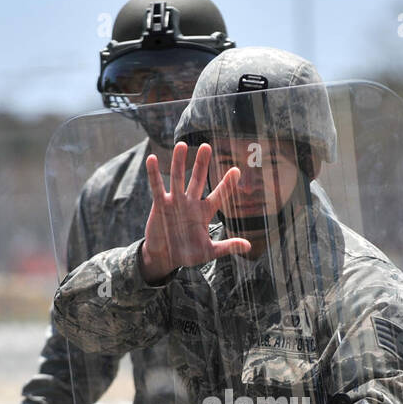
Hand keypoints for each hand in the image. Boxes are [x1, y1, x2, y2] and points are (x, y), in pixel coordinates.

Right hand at [140, 141, 251, 282]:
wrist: (164, 258)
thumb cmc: (187, 254)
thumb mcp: (209, 251)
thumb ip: (228, 247)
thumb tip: (249, 246)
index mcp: (204, 213)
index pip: (218, 196)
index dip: (227, 184)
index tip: (237, 170)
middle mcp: (191, 203)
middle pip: (197, 179)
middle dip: (201, 164)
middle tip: (206, 146)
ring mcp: (175, 202)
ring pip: (177, 178)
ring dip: (179, 162)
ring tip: (181, 145)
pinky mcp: (160, 205)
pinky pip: (157, 187)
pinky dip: (154, 174)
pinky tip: (152, 159)